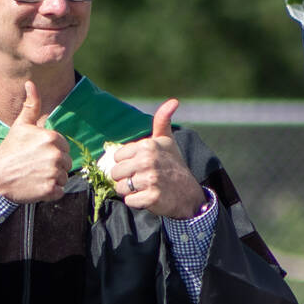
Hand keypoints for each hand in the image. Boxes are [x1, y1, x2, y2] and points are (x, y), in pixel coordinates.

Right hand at [0, 81, 71, 203]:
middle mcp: (55, 155)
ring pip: (64, 177)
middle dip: (54, 165)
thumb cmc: (10, 150)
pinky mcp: (50, 190)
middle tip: (35, 166)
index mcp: (51, 137)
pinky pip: (60, 191)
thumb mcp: (21, 125)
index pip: (64, 147)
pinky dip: (50, 191)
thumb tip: (31, 83)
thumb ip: (31, 105)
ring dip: (53, 178)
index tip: (37, 154)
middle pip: (66, 162)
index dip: (52, 151)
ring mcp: (53, 173)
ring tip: (36, 175)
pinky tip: (37, 186)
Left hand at [104, 99, 205, 219]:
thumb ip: (162, 121)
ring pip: (120, 187)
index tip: (140, 165)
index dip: (126, 163)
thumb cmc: (174, 165)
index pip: (117, 157)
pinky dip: (136, 202)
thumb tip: (173, 101)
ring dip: (130, 191)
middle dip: (125, 178)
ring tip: (145, 187)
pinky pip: (129, 201)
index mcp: (148, 145)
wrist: (188, 194)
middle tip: (142, 179)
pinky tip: (148, 197)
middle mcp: (148, 160)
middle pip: (115, 173)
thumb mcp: (167, 141)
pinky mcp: (151, 197)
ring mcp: (150, 179)